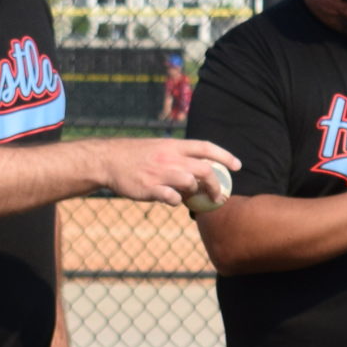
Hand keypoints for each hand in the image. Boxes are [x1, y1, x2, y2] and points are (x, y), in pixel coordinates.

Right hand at [89, 138, 241, 207]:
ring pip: (190, 183)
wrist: (108, 160)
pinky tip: (171, 200)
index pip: (206, 147)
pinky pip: (171, 198)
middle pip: (204, 170)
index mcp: (173, 145)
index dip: (225, 156)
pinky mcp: (149, 188)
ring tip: (190, 198)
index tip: (237, 166)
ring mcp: (160, 173)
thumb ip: (179, 158)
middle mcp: (170, 157)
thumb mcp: (159, 148)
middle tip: (219, 196)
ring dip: (195, 193)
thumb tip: (198, 173)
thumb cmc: (135, 156)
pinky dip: (176, 201)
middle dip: (216, 185)